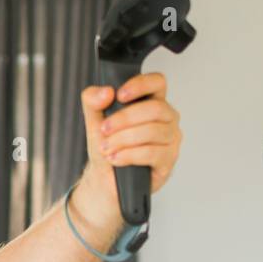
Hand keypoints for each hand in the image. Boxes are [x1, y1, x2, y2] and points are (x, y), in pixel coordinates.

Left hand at [77, 72, 182, 225]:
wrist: (105, 179)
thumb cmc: (107, 147)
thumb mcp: (94, 121)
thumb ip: (92, 101)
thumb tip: (105, 92)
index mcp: (152, 102)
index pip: (158, 82)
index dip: (141, 84)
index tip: (120, 95)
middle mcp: (166, 119)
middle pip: (155, 108)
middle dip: (124, 119)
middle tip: (105, 129)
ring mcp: (170, 140)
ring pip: (152, 131)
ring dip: (123, 139)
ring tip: (107, 148)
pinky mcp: (167, 160)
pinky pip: (151, 153)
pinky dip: (129, 155)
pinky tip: (116, 158)